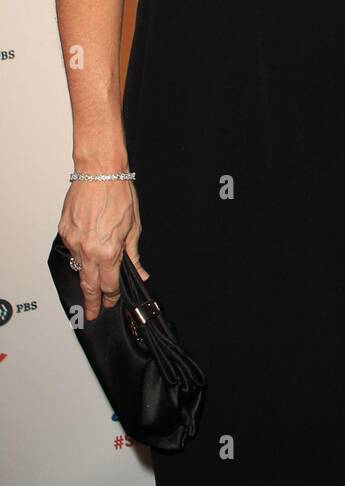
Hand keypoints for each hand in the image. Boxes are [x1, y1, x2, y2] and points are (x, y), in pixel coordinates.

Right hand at [58, 177, 149, 322]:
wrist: (99, 173)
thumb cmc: (118, 194)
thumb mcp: (133, 227)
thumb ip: (133, 254)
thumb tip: (140, 272)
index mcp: (107, 251)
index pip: (109, 284)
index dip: (111, 296)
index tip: (111, 302)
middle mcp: (87, 250)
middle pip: (88, 284)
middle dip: (92, 301)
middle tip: (93, 312)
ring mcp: (73, 241)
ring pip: (78, 267)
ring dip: (86, 276)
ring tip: (92, 284)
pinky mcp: (64, 232)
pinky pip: (72, 250)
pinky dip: (79, 255)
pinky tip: (87, 252)